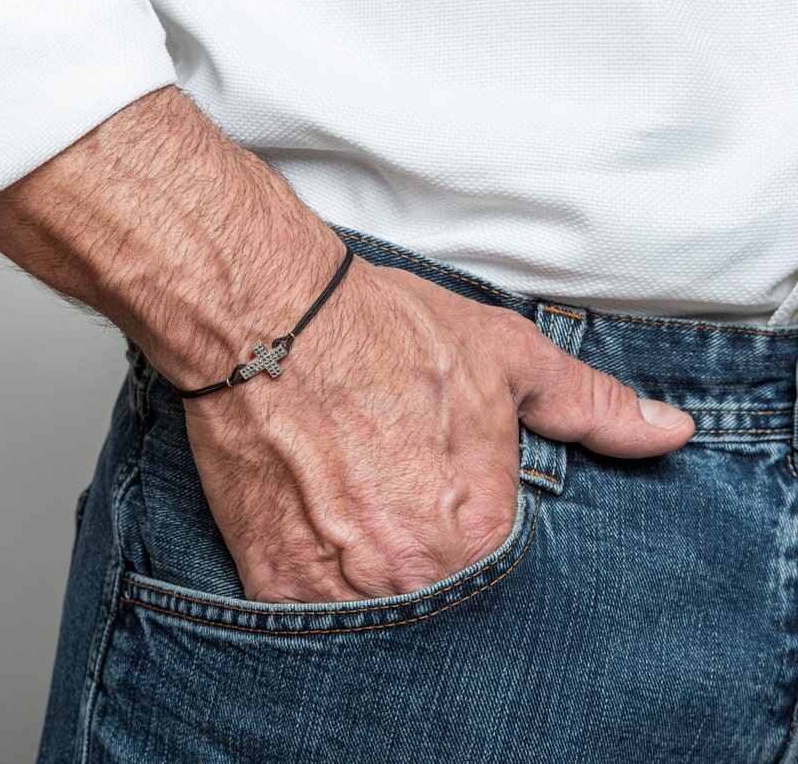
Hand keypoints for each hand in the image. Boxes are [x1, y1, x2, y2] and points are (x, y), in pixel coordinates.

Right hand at [182, 257, 693, 602]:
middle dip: (420, 560)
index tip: (440, 500)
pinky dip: (313, 580)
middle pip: (434, 598)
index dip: (470, 533)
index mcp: (479, 534)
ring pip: (371, 614)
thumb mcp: (504, 358)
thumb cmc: (383, 334)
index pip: (500, 574)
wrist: (268, 322)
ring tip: (349, 509)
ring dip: (367, 578)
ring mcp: (337, 589)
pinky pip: (307, 614)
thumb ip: (591, 407)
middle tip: (388, 498)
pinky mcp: (274, 585)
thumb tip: (668, 433)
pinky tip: (311, 521)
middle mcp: (412, 576)